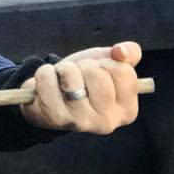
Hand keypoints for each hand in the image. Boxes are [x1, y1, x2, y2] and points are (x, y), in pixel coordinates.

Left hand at [20, 41, 141, 134]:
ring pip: (72, 76)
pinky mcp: (55, 118)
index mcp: (127, 110)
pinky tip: (47, 85)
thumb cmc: (82, 80)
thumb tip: (120, 51)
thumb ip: (129, 53)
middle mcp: (108, 122)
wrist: (47, 98)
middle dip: (83, 66)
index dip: (105, 63)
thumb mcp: (108, 63)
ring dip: (63, 69)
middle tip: (76, 77)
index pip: (123, 72)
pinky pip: (48, 80)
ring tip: (61, 80)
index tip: (97, 73)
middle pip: (97, 73)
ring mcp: (81, 122)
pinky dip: (44, 73)